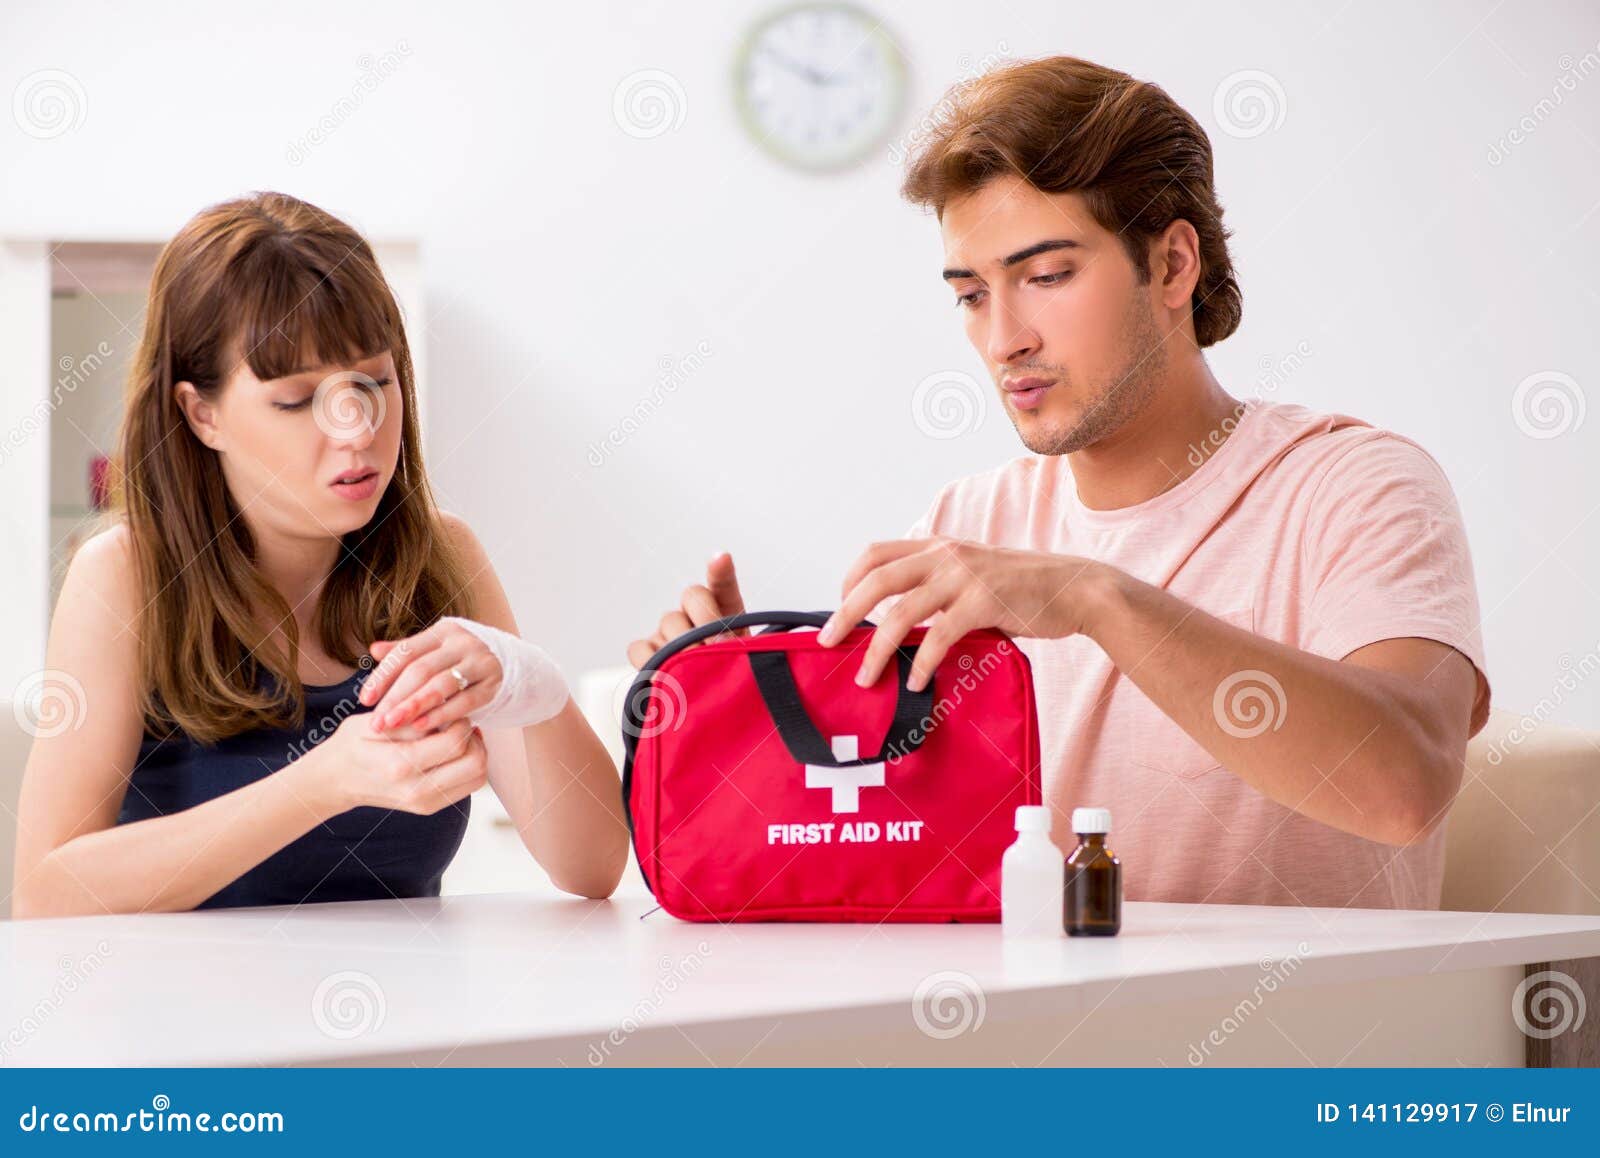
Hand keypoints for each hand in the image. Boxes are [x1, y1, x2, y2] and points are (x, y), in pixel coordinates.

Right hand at [306, 714, 487, 814]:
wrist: (335, 781)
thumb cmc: (353, 744)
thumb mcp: (375, 722)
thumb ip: (411, 716)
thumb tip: (447, 709)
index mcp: (400, 765)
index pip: (455, 742)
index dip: (460, 722)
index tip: (449, 711)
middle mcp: (416, 790)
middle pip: (475, 764)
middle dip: (474, 739)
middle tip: (459, 725)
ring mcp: (424, 803)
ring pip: (477, 777)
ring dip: (475, 753)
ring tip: (458, 738)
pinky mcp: (429, 808)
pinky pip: (468, 787)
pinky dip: (468, 767)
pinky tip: (453, 753)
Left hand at [358, 619, 504, 734]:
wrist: (503, 663)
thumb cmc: (457, 660)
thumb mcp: (433, 650)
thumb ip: (405, 651)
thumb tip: (374, 650)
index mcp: (442, 631)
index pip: (406, 651)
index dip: (383, 675)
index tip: (365, 700)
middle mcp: (462, 642)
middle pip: (421, 670)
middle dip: (395, 697)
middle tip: (377, 721)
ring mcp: (480, 662)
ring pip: (441, 685)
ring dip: (414, 707)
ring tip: (393, 724)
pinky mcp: (493, 684)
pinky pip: (465, 701)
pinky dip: (441, 714)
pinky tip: (422, 727)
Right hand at [626, 552, 748, 668]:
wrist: (715, 708)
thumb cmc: (733, 679)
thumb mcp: (746, 663)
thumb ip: (737, 646)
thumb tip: (721, 636)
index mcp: (726, 610)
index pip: (724, 585)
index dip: (722, 571)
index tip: (721, 558)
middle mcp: (694, 614)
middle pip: (693, 597)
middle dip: (707, 621)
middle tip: (718, 647)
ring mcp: (668, 631)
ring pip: (669, 621)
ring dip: (684, 645)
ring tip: (696, 672)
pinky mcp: (648, 652)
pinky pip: (639, 648)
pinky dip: (650, 660)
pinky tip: (663, 675)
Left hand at [816, 537, 1108, 690]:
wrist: (1077, 589)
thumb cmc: (1024, 588)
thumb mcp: (974, 574)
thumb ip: (939, 589)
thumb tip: (902, 624)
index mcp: (938, 546)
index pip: (875, 553)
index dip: (849, 580)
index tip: (839, 608)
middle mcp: (945, 555)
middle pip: (876, 580)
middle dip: (844, 614)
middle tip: (826, 642)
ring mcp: (964, 578)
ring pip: (901, 612)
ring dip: (876, 648)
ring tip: (865, 676)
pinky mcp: (984, 603)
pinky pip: (939, 636)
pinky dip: (921, 663)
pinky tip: (914, 683)